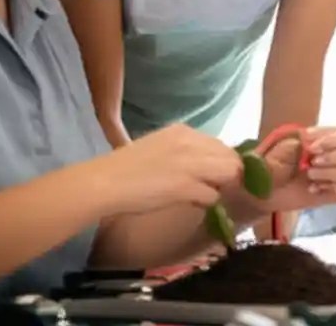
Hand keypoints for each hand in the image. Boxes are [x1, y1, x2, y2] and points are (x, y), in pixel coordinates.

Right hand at [89, 123, 241, 213]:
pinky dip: (208, 203)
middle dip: (231, 175)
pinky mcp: (185, 185)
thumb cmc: (127, 168)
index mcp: (184, 131)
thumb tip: (207, 168)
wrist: (104, 182)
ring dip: (223, 188)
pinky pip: (213, 195)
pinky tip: (193, 204)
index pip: (221, 145)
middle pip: (231, 158)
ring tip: (207, 196)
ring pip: (229, 173)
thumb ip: (185, 152)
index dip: (224, 163)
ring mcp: (190, 163)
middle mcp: (191, 142)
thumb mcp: (161, 148)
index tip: (219, 176)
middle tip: (219, 189)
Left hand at [244, 126, 335, 213]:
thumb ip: (298, 143)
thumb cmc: (273, 165)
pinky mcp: (333, 195)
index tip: (310, 146)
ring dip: (332, 173)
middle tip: (311, 162)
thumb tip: (310, 144)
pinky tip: (313, 189)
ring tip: (310, 176)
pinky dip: (331, 189)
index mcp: (326, 141)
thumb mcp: (281, 149)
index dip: (331, 139)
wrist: (264, 190)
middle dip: (332, 158)